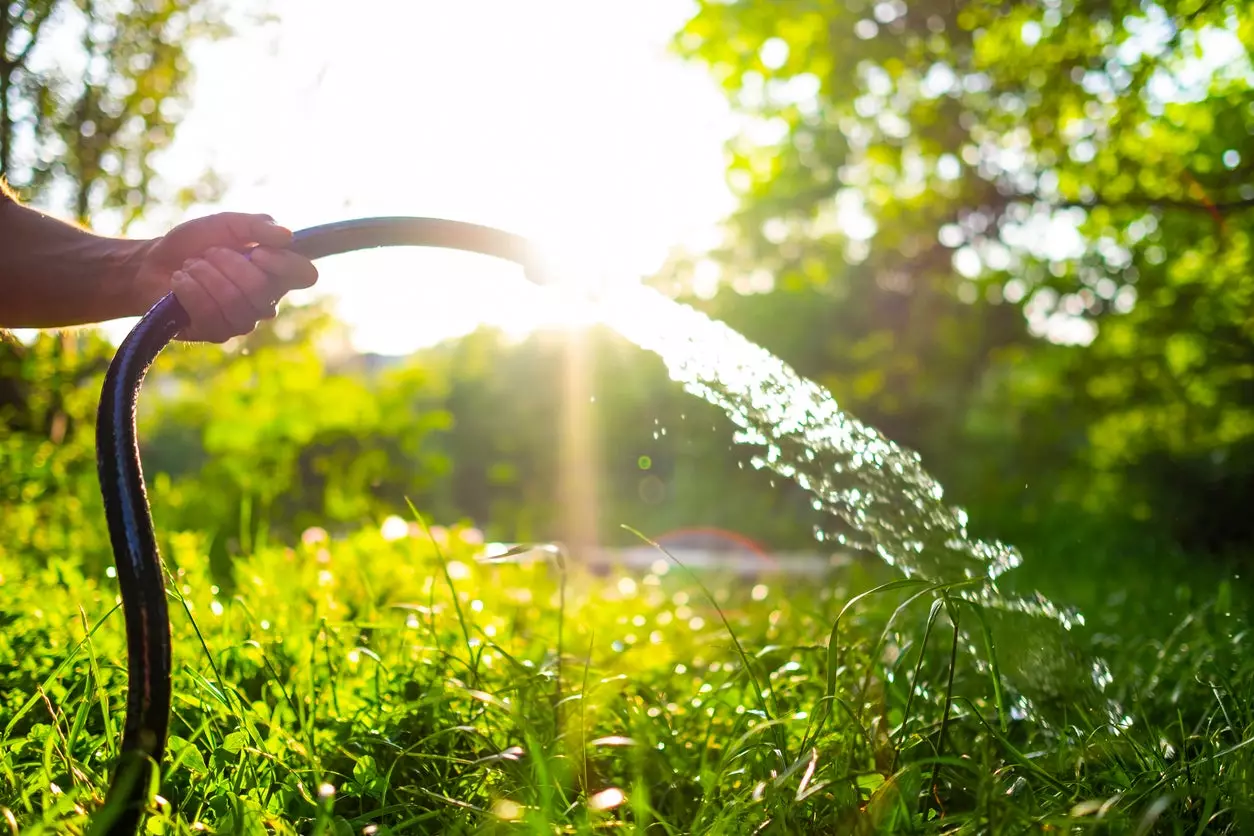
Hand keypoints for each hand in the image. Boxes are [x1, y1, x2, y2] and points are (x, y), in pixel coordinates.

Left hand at [133, 212, 318, 341]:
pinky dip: (189, 290)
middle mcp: (265, 300)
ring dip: (204, 275)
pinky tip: (180, 282)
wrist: (152, 263)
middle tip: (208, 253)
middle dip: (227, 263)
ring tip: (191, 267)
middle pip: (262, 289)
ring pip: (234, 302)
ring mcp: (242, 320)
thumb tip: (287, 236)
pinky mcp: (217, 332)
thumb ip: (256, 225)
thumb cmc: (194, 242)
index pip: (305, 275)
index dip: (285, 265)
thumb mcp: (225, 223)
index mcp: (275, 272)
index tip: (258, 251)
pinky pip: (210, 314)